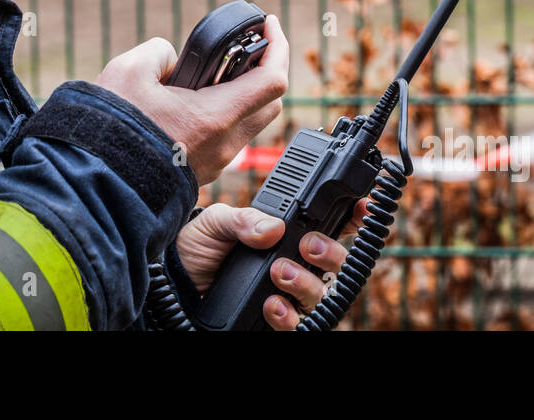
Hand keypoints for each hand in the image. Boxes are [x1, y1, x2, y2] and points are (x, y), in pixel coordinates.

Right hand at [94, 15, 287, 184]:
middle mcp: (224, 145)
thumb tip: (171, 59)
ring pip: (250, 123)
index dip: (278, 45)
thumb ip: (159, 52)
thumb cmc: (111, 131)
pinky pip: (229, 139)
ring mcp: (216, 163)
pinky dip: (226, 114)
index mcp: (214, 118)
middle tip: (249, 47)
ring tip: (218, 72)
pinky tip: (198, 99)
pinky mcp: (203, 172)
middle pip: (270, 102)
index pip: (272, 79)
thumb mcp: (129, 70)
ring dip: (246, 94)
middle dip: (267, 69)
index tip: (269, 24)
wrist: (94, 182)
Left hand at [174, 199, 368, 329]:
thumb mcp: (217, 223)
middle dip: (330, 254)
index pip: (331, 226)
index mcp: (288, 234)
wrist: (173, 279)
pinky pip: (298, 324)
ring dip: (307, 284)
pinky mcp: (273, 318)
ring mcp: (287, 293)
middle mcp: (294, 264)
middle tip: (306, 247)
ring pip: (322, 294)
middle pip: (337, 263)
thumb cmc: (198, 247)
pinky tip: (271, 304)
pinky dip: (289, 316)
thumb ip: (244, 220)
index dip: (353, 217)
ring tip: (279, 274)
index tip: (359, 209)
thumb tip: (274, 228)